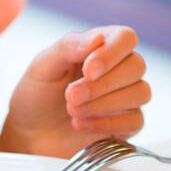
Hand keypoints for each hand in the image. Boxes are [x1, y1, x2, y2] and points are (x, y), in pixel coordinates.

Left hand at [0, 25, 150, 158]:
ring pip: (140, 92)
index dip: (111, 53)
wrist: (29, 133)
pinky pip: (136, 120)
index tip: (87, 71)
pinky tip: (81, 124)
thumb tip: (99, 37)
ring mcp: (125, 98)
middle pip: (136, 66)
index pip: (125, 38)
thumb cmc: (37, 94)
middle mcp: (118, 69)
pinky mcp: (126, 125)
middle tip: (70, 95)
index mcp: (99, 47)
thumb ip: (69, 46)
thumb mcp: (43, 65)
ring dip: (103, 103)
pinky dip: (107, 123)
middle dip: (101, 84)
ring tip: (72, 110)